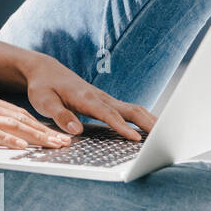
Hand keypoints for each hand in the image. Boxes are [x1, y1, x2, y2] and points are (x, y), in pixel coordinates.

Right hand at [0, 91, 73, 153]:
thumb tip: (12, 143)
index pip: (19, 113)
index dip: (41, 125)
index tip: (59, 136)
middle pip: (20, 117)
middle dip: (45, 131)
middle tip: (65, 142)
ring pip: (10, 123)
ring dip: (34, 135)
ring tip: (52, 145)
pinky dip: (8, 138)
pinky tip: (22, 146)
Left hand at [18, 54, 157, 139]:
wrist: (46, 71)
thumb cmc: (43, 87)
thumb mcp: (43, 101)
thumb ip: (60, 115)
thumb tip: (76, 130)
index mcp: (86, 98)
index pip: (108, 114)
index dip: (122, 127)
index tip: (136, 139)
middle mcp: (100, 97)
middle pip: (130, 110)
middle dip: (148, 123)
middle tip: (166, 139)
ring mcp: (105, 99)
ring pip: (134, 109)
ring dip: (150, 121)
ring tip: (167, 137)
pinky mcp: (106, 102)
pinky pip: (129, 111)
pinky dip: (143, 120)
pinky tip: (152, 131)